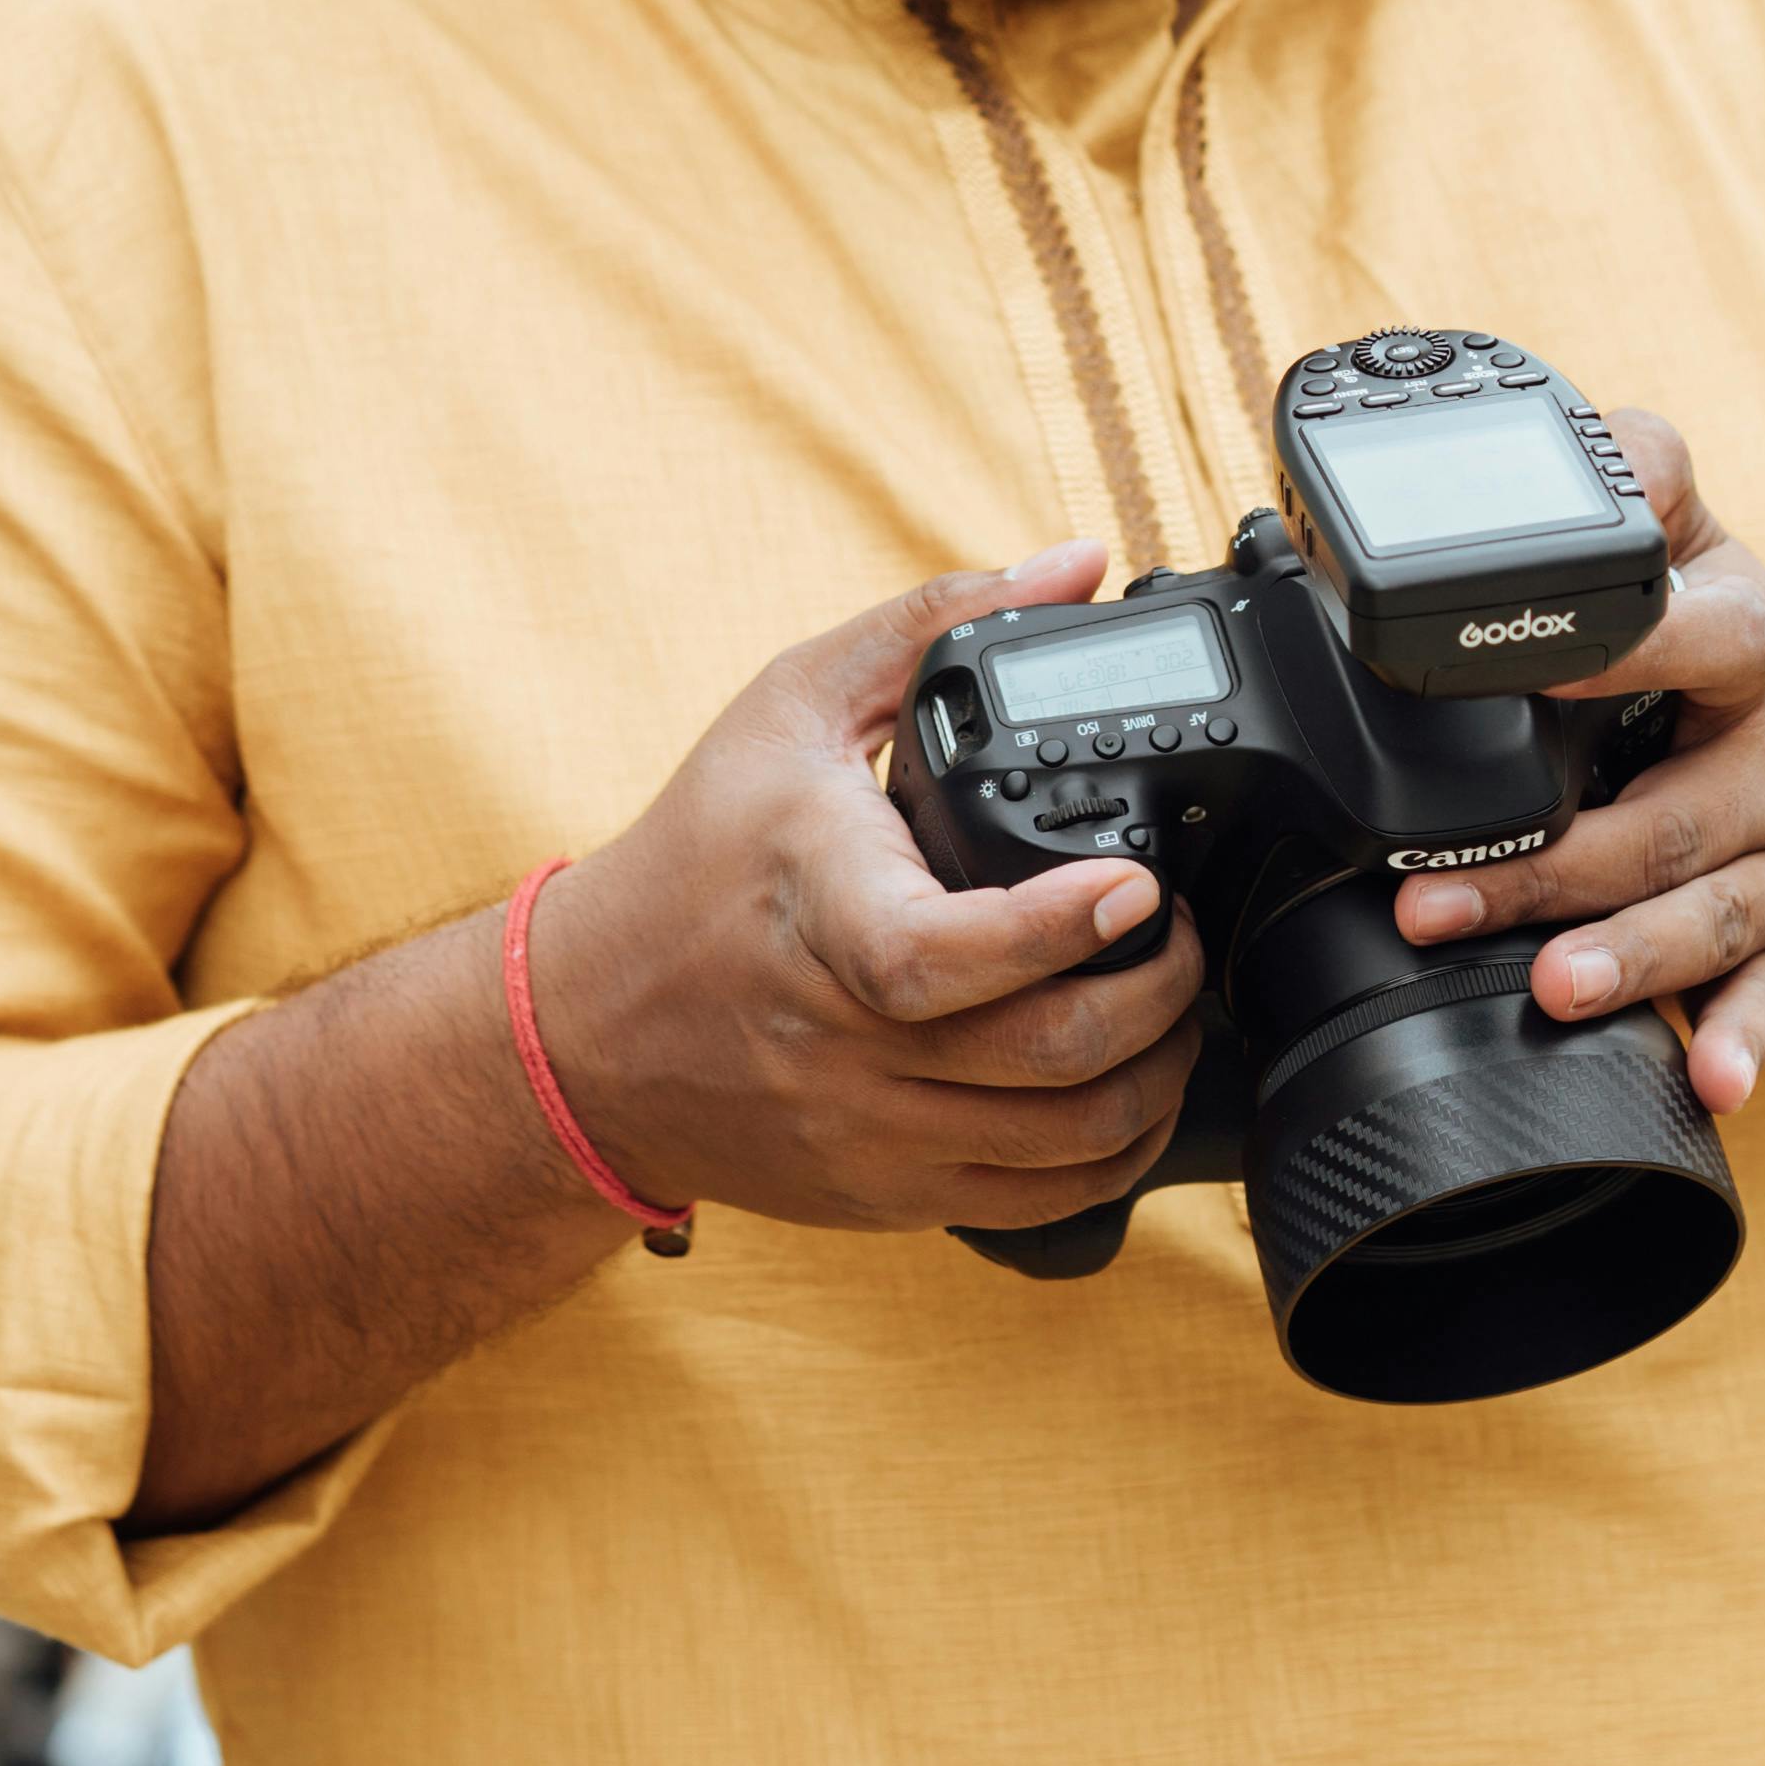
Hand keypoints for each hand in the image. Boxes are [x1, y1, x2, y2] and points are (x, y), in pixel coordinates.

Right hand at [530, 545, 1205, 1236]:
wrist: (588, 1030)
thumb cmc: (698, 859)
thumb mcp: (789, 707)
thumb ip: (929, 624)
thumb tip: (1071, 563)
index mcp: (820, 910)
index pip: (941, 956)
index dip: (1056, 932)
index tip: (1134, 885)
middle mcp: (844, 1041)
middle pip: (1044, 1058)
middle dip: (1156, 995)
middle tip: (1177, 934)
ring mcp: (867, 1133)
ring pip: (1062, 1144)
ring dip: (1154, 1077)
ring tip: (1169, 1006)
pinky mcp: (885, 1192)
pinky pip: (1039, 1202)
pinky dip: (1113, 1154)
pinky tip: (1129, 1088)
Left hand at [1388, 412, 1764, 1118]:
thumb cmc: (1743, 664)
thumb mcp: (1709, 557)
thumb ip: (1650, 480)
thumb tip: (1589, 437)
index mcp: (1749, 657)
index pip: (1696, 640)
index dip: (1619, 644)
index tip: (1533, 655)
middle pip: (1671, 822)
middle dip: (1555, 868)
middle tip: (1437, 895)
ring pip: (1712, 919)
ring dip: (1631, 960)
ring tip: (1556, 988)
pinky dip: (1739, 1045)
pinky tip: (1707, 1081)